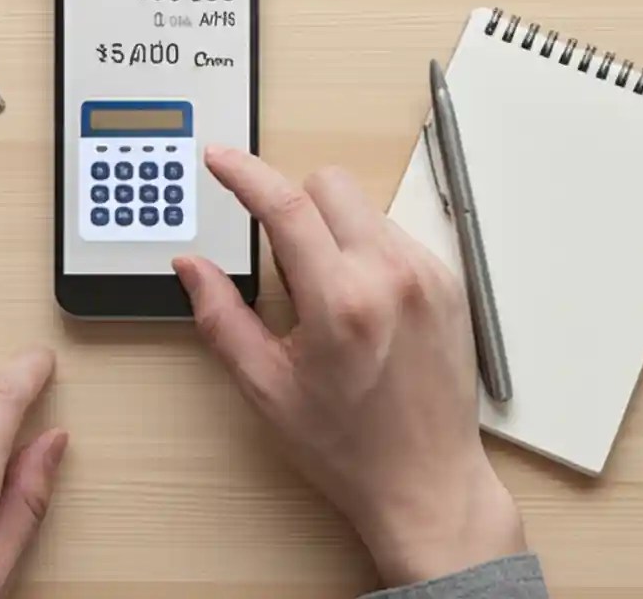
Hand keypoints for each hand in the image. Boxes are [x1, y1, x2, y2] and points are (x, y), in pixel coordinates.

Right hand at [174, 147, 524, 585]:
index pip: (286, 207)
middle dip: (295, 208)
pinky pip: (395, 234)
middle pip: (329, 185)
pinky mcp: (451, 283)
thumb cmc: (348, 447)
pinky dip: (368, 252)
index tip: (220, 159)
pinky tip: (364, 308)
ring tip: (332, 303)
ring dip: (334, 232)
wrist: (427, 483)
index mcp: (342, 303)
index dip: (244, 174)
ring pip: (363, 208)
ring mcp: (429, 276)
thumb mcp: (266, 388)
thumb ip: (221, 317)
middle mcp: (392, 277)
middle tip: (290, 274)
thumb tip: (191, 266)